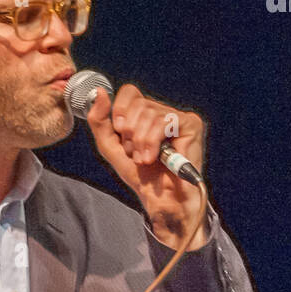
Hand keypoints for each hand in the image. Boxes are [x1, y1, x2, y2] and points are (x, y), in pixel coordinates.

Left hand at [85, 83, 207, 247]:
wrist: (160, 199)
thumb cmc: (140, 175)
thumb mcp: (110, 146)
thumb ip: (100, 121)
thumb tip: (99, 92)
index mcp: (146, 114)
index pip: (130, 92)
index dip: (120, 111)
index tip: (120, 132)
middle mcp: (163, 111)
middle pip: (138, 103)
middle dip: (130, 133)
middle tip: (136, 153)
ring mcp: (179, 116)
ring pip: (149, 114)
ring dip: (140, 142)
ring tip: (145, 159)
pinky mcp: (191, 124)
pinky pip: (163, 122)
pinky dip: (152, 142)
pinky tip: (154, 158)